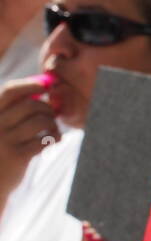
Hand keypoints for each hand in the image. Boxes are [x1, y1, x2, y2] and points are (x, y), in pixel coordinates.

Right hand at [0, 76, 59, 197]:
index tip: (46, 86)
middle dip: (48, 108)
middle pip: (30, 105)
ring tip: (53, 131)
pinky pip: (44, 140)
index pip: (10, 91)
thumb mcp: (1, 126)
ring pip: (40, 121)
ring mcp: (5, 141)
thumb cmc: (1, 150)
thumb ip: (15, 110)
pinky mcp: (17, 156)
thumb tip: (41, 88)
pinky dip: (54, 138)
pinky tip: (53, 141)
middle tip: (53, 116)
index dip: (30, 85)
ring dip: (53, 124)